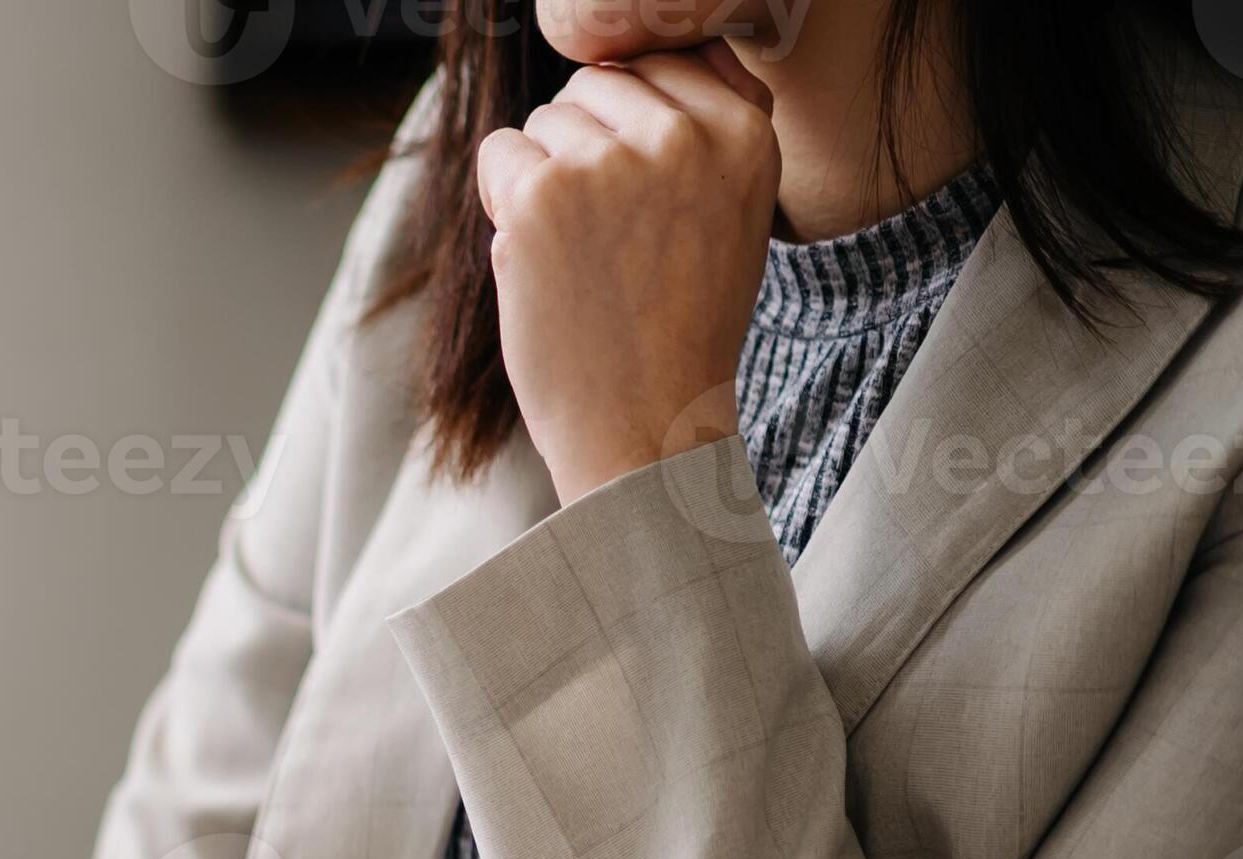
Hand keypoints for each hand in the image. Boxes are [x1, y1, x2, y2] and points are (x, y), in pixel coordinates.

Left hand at [477, 43, 779, 503]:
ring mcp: (609, 162)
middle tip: (605, 237)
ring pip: (544, 119)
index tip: (638, 201)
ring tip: (580, 255)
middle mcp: (684, 137)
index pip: (661, 65)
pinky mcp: (542, 194)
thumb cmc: (680, 328)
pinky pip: (497, 152)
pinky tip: (539, 260)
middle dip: (583, 147)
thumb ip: (718, 127)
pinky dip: (501, 202)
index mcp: (745, 134)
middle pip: (597, 84)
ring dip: (542, 179)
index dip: (629, 130)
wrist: (644, 425)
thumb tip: (689, 49)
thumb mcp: (735, 215)